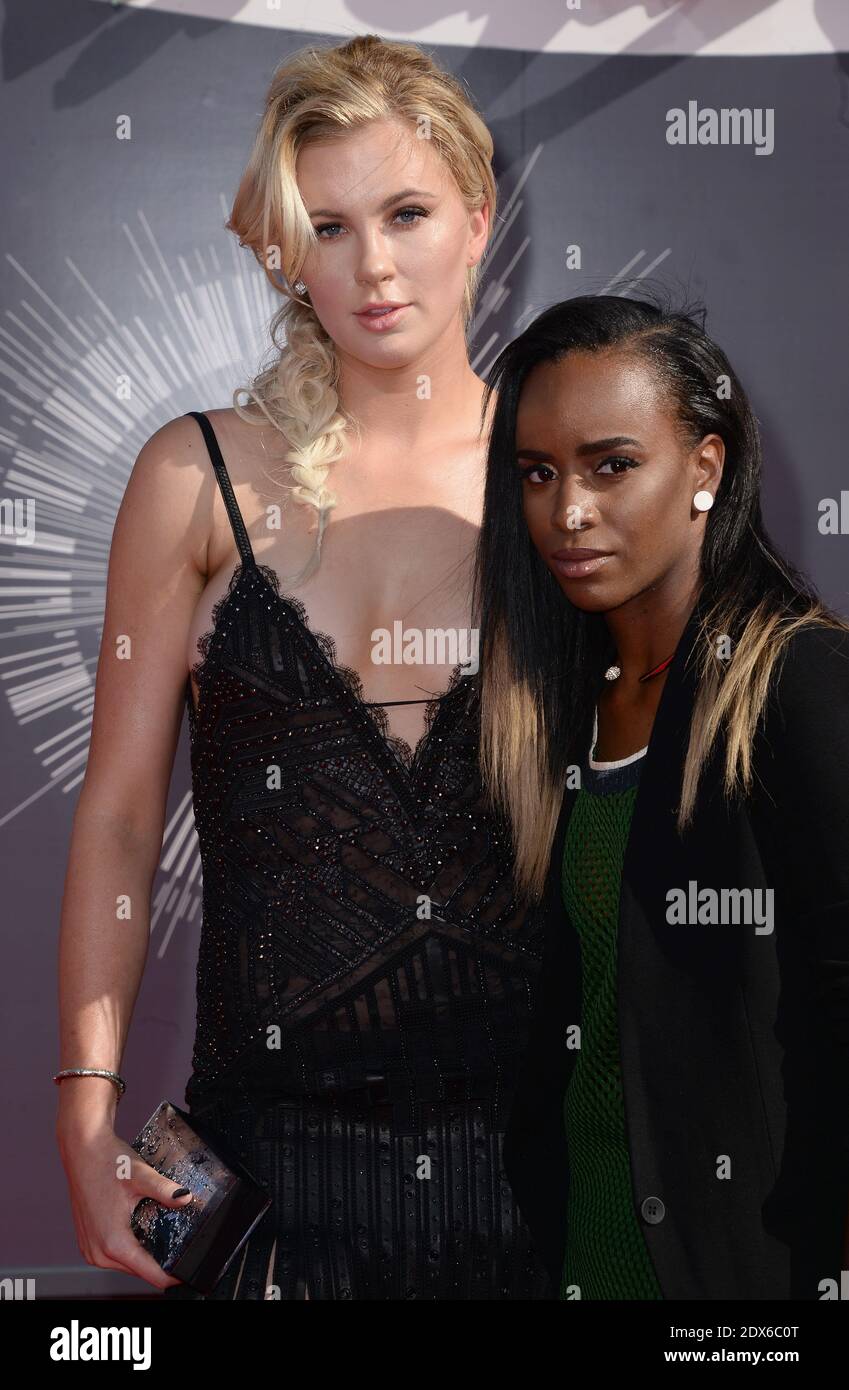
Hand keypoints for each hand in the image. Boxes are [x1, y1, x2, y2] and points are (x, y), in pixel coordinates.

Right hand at [57, 1119, 192, 1290]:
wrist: (83, 1149)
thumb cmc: (107, 1162)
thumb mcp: (142, 1175)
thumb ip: (166, 1190)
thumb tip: (186, 1198)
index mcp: (113, 1243)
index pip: (151, 1275)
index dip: (172, 1276)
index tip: (188, 1272)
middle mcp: (98, 1253)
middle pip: (139, 1271)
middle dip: (159, 1264)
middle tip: (179, 1247)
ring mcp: (90, 1249)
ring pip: (126, 1264)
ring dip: (143, 1255)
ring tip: (160, 1235)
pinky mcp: (87, 1242)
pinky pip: (113, 1256)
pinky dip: (128, 1248)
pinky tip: (138, 1229)